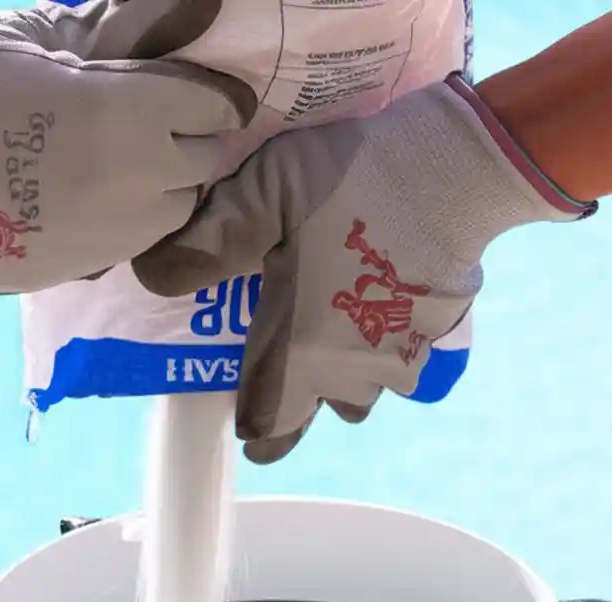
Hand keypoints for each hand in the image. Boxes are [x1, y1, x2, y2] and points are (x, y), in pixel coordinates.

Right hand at [0, 1, 253, 293]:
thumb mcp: (17, 37)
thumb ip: (83, 32)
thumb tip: (120, 28)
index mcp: (131, 110)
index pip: (213, 105)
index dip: (210, 94)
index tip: (194, 90)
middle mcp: (138, 177)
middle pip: (202, 161)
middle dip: (188, 139)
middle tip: (154, 124)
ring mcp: (112, 231)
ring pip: (175, 211)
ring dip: (165, 187)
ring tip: (125, 168)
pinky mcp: (81, 267)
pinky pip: (133, 244)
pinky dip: (129, 221)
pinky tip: (92, 202)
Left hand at [132, 74, 596, 463]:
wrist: (460, 162)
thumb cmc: (352, 179)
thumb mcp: (263, 194)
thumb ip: (208, 243)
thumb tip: (151, 279)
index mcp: (303, 347)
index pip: (270, 420)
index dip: (253, 429)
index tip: (242, 427)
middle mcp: (353, 367)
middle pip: (316, 413)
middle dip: (292, 412)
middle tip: (273, 395)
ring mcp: (401, 353)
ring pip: (360, 393)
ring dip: (336, 384)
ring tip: (318, 353)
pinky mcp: (435, 328)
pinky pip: (397, 365)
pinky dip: (376, 356)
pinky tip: (369, 319)